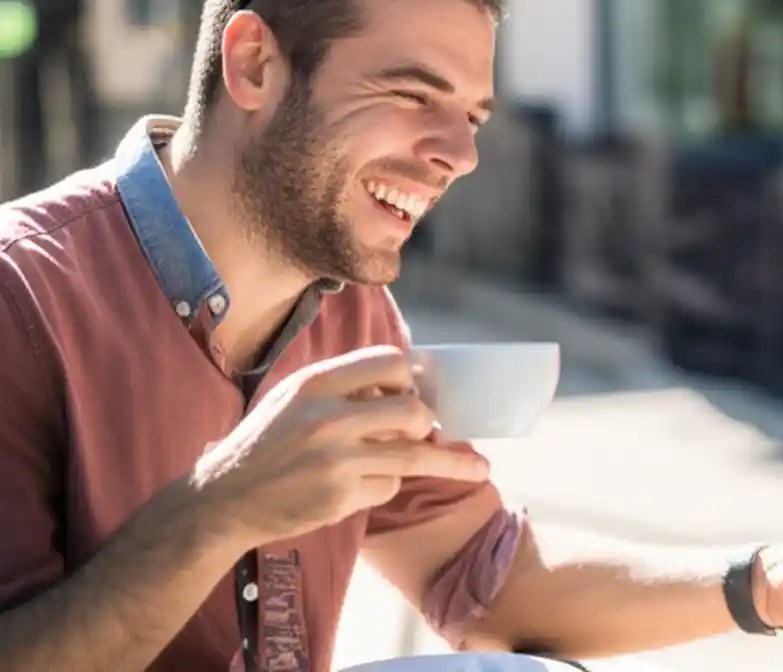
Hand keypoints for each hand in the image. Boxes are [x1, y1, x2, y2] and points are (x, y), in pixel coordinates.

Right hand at [191, 345, 489, 548]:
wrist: (223, 500)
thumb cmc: (266, 444)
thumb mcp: (295, 398)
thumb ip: (344, 388)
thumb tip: (407, 382)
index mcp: (317, 383)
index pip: (389, 362)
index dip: (411, 377)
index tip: (419, 389)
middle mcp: (329, 417)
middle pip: (413, 411)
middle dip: (428, 422)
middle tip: (426, 431)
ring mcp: (336, 459)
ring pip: (413, 455)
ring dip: (448, 462)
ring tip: (479, 469)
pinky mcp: (340, 496)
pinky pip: (387, 487)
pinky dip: (384, 486)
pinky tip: (358, 487)